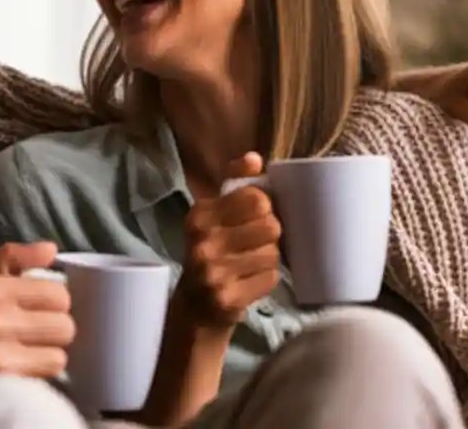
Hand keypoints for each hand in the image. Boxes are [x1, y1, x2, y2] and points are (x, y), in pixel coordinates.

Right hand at [0, 241, 73, 399]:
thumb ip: (13, 259)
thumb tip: (53, 249)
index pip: (59, 295)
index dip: (55, 301)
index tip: (43, 307)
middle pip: (65, 326)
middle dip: (56, 329)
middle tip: (38, 332)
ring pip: (58, 356)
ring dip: (48, 355)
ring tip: (29, 351)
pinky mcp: (0, 382)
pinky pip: (43, 377)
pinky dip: (37, 373)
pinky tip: (21, 367)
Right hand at [178, 153, 281, 328]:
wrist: (195, 308)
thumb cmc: (211, 253)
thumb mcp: (213, 215)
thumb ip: (234, 183)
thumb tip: (254, 158)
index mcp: (199, 215)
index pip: (256, 197)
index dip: (265, 206)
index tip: (254, 215)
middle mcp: (203, 242)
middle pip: (270, 225)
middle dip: (270, 235)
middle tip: (255, 243)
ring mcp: (213, 272)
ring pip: (273, 253)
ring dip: (269, 259)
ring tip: (250, 263)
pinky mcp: (228, 298)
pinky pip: (270, 278)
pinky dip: (266, 279)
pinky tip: (249, 281)